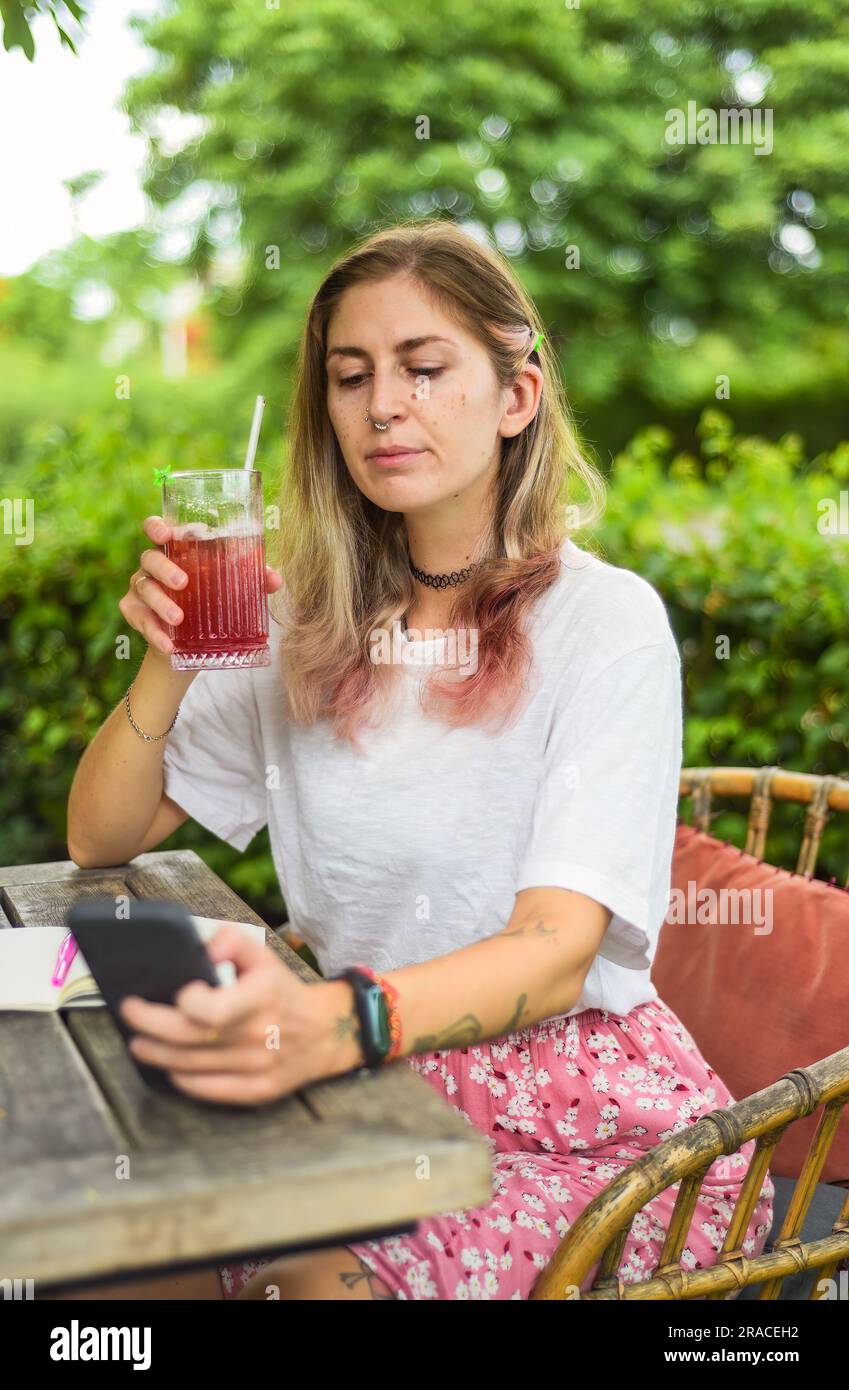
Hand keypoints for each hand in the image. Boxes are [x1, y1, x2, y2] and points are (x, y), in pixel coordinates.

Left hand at [118, 924, 362, 1104]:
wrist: (326, 1032)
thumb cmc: (281, 991)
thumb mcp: (263, 956)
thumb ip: (230, 941)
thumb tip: (201, 951)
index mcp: (262, 996)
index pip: (212, 1010)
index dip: (187, 1003)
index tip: (177, 991)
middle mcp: (260, 1034)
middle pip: (189, 1039)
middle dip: (149, 1024)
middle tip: (129, 1012)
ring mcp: (258, 1068)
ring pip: (191, 1066)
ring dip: (156, 1053)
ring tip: (138, 1041)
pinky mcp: (256, 1092)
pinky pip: (207, 1089)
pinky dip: (181, 1078)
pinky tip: (169, 1065)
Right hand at [119, 515, 282, 658]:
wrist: (187, 645)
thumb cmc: (210, 604)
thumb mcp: (231, 591)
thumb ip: (253, 581)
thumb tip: (275, 579)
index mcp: (175, 552)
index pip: (157, 529)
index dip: (157, 527)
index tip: (165, 535)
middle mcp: (153, 566)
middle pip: (150, 558)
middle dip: (165, 568)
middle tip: (183, 583)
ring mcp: (141, 588)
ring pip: (145, 589)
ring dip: (162, 604)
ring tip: (179, 619)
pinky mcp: (134, 613)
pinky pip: (141, 620)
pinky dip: (155, 633)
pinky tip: (169, 644)